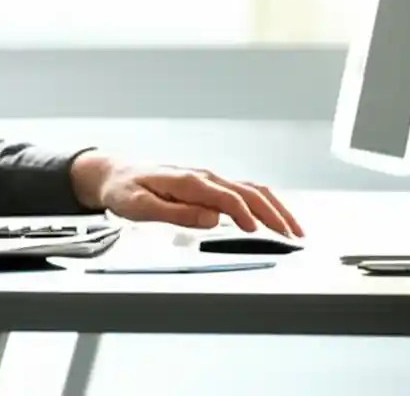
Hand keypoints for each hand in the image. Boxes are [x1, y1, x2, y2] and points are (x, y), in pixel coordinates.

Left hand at [70, 151, 304, 236]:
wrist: (115, 173)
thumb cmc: (125, 190)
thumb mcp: (140, 206)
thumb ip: (176, 213)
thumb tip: (211, 219)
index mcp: (188, 181)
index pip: (226, 196)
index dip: (244, 214)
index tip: (256, 232)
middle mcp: (203, 177)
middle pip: (249, 191)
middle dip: (273, 213)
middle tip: (292, 236)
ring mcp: (208, 180)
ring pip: (251, 189)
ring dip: (275, 208)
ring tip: (293, 229)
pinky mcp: (208, 186)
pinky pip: (244, 191)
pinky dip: (265, 204)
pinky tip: (275, 217)